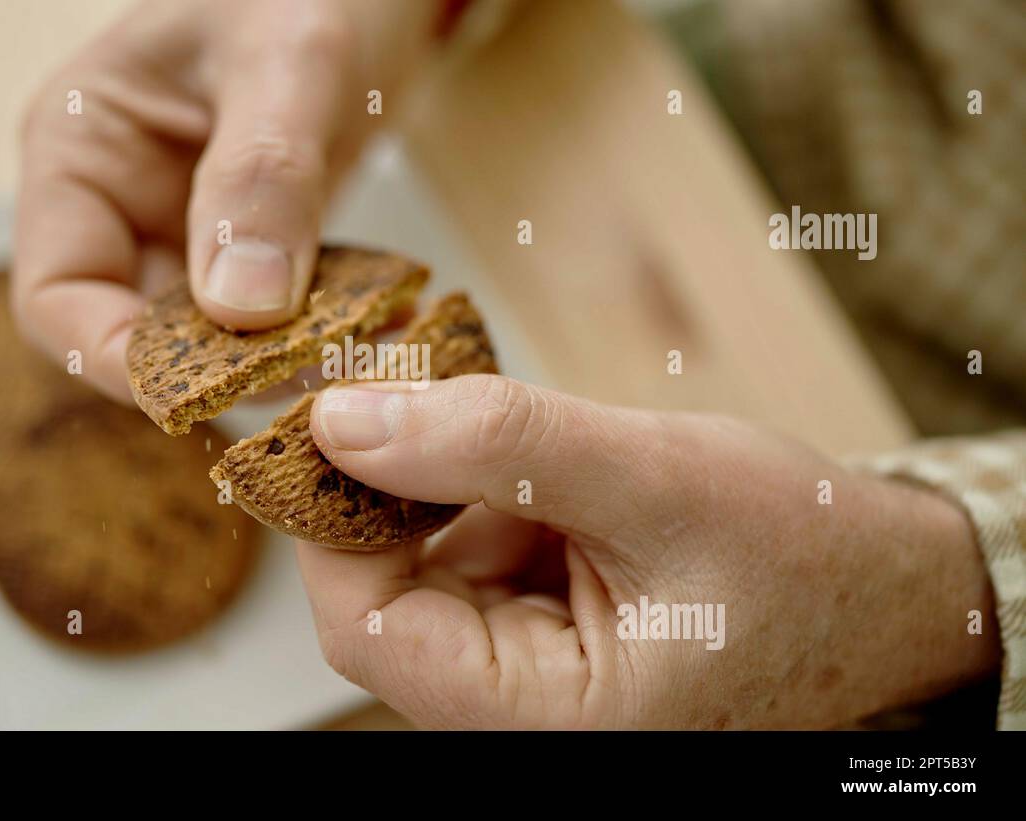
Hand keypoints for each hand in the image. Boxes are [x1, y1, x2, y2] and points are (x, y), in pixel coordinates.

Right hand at [12, 0, 439, 401]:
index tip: (211, 390)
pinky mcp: (249, 242)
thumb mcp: (287, 63)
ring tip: (364, 356)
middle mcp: (119, 202)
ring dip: (280, 361)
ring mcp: (184, 227)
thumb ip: (261, 177)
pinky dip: (318, 331)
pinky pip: (269, 315)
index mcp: (79, 151)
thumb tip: (241, 312)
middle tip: (317, 379)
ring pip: (208, 337)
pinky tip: (383, 327)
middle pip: (134, 332)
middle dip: (218, 370)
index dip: (117, 360)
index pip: (57, 297)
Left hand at [296, 375, 1000, 727]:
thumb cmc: (804, 558)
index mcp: (542, 718)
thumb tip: (345, 420)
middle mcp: (520, 707)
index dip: (331, 519)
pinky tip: (543, 450)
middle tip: (416, 379)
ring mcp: (531, 665)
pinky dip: (491, 483)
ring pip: (429, 557)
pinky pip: (477, 544)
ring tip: (524, 423)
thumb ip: (495, 443)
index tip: (334, 413)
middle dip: (396, 482)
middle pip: (387, 590)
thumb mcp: (652, 479)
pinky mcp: (545, 620)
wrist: (891, 591)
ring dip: (450, 475)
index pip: (368, 629)